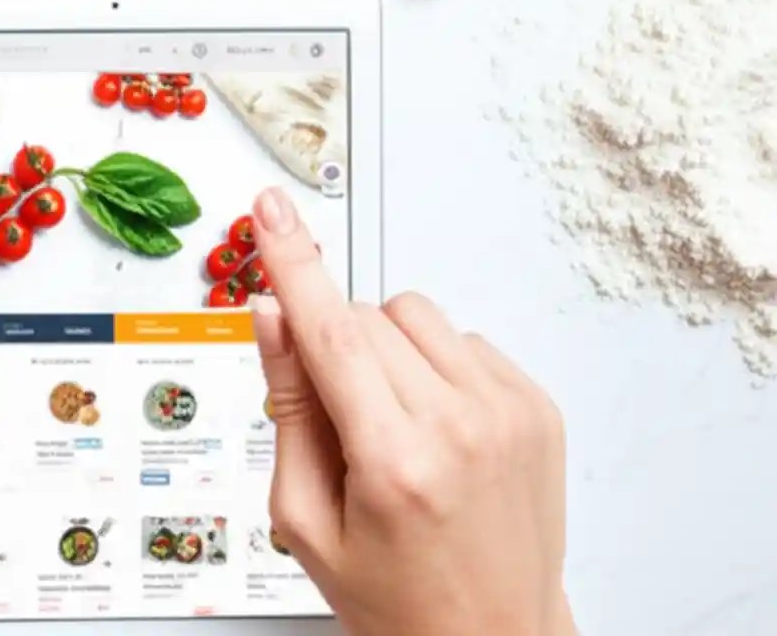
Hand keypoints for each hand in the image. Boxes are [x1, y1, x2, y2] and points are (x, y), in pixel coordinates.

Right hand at [249, 188, 573, 635]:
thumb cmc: (396, 597)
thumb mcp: (307, 518)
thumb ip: (289, 407)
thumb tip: (273, 318)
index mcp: (394, 460)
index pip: (329, 332)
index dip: (293, 263)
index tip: (272, 211)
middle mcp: (462, 425)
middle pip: (366, 318)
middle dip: (335, 349)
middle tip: (341, 423)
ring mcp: (510, 411)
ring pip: (414, 315)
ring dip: (385, 350)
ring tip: (390, 424)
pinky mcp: (537, 404)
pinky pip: (463, 339)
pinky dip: (434, 367)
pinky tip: (433, 427)